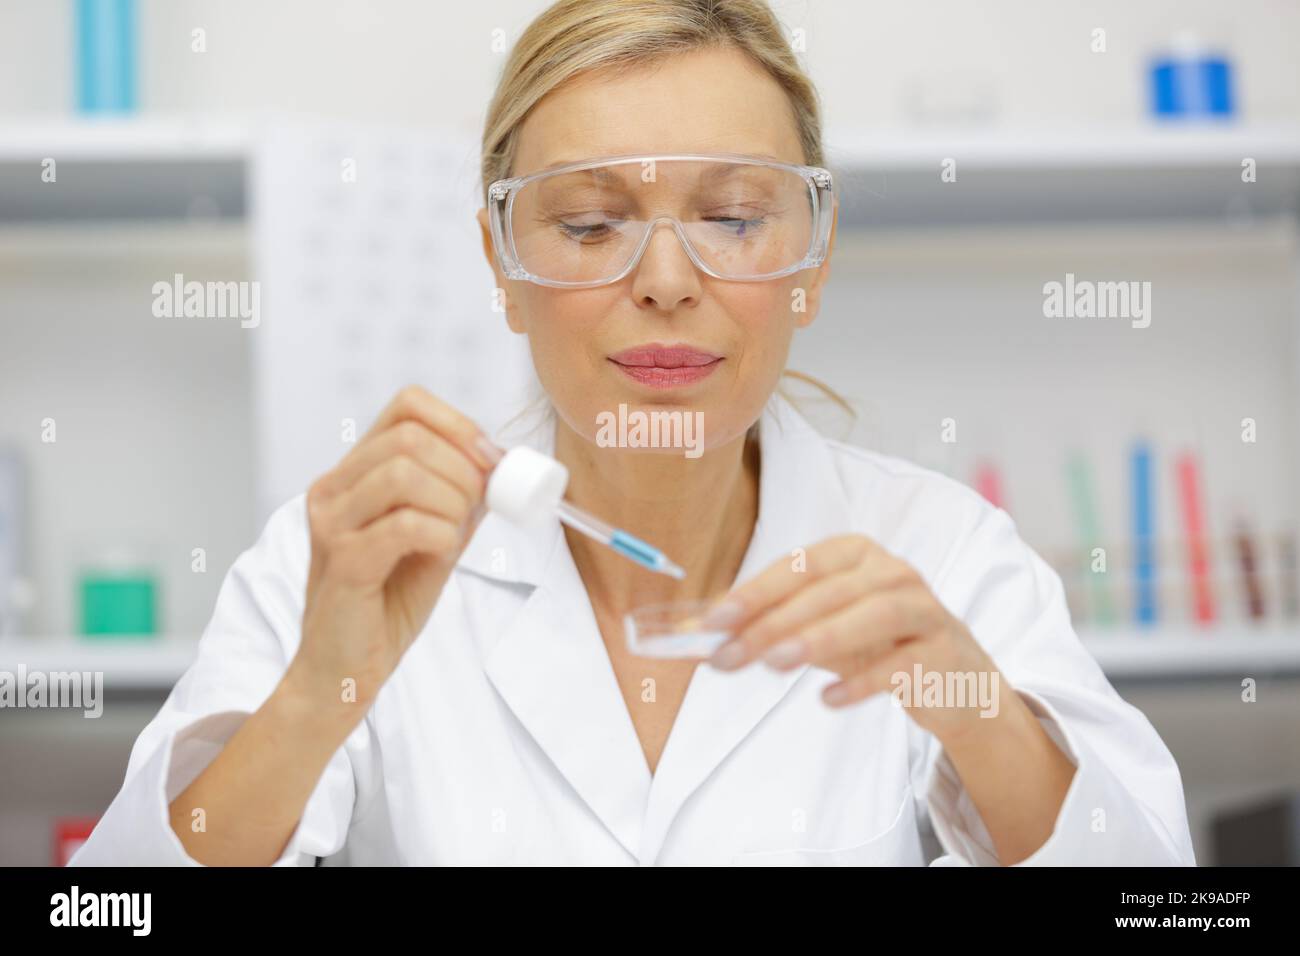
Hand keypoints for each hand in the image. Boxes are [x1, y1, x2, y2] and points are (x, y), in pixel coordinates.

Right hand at [289, 386, 496, 707]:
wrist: (346, 668)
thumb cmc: (386, 602)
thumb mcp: (433, 538)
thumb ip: (459, 499)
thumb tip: (500, 465)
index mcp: (353, 474)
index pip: (406, 406)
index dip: (459, 424)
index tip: (488, 461)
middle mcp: (333, 489)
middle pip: (410, 436)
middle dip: (462, 469)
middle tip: (475, 507)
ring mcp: (332, 523)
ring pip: (403, 473)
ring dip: (451, 502)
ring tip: (453, 535)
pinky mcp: (343, 562)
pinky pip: (404, 525)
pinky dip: (440, 534)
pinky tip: (441, 554)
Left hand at [704, 534, 1002, 740]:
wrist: (955, 681)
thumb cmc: (877, 645)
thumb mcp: (822, 632)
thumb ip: (771, 628)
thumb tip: (706, 637)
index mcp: (856, 553)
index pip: (800, 565)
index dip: (755, 590)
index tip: (713, 620)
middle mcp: (892, 571)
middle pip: (828, 591)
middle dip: (772, 621)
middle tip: (730, 653)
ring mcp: (923, 609)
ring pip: (871, 614)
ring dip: (819, 637)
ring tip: (774, 663)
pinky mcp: (943, 652)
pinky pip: (901, 663)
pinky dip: (863, 680)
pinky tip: (829, 698)